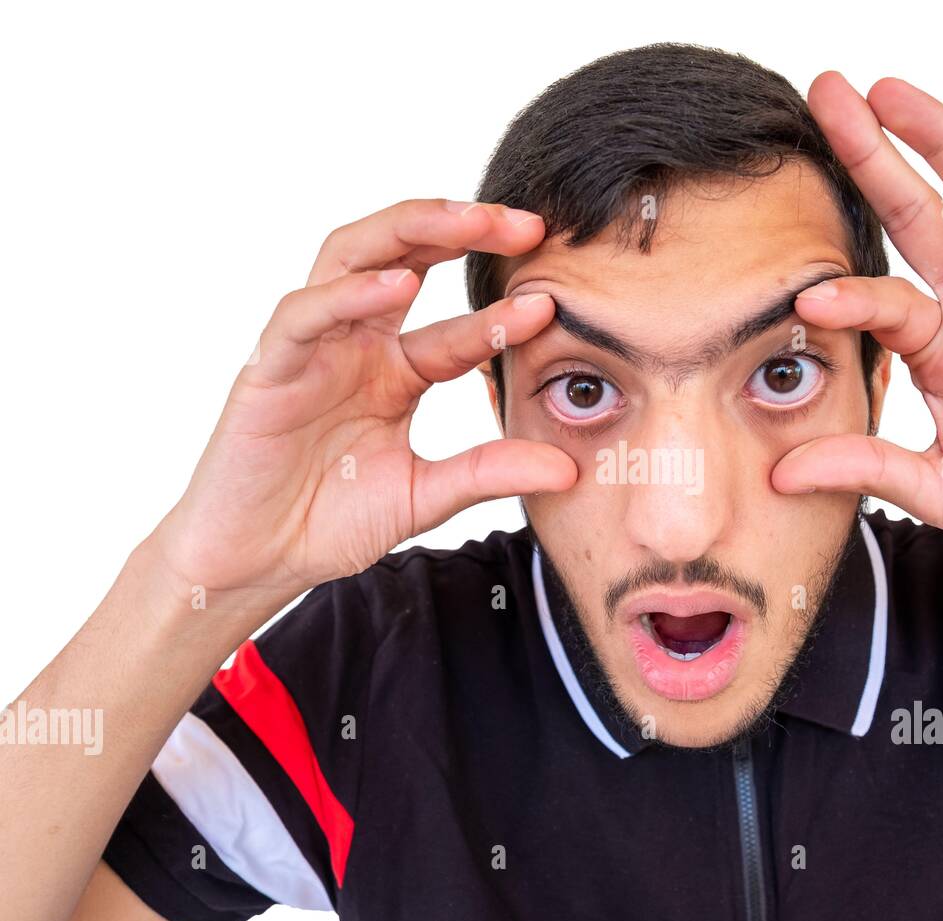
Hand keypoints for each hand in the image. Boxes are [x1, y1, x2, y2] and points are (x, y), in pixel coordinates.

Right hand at [150, 199, 575, 604]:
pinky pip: (305, 313)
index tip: (557, 299)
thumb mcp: (426, 496)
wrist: (257, 561)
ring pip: (353, 257)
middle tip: (526, 224)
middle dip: (464, 230)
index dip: (506, 311)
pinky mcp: (269, 366)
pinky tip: (397, 285)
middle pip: (408, 256)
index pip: (459, 326)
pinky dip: (350, 294)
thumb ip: (489, 474)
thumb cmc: (331, 521)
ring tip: (467, 222)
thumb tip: (570, 471)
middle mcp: (357, 344)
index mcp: (397, 370)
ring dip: (411, 232)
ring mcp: (313, 347)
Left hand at [772, 74, 942, 574]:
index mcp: (942, 347)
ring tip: (886, 91)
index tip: (803, 295)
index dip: (845, 293)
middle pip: (918, 215)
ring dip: (937, 140)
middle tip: (824, 96)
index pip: (882, 301)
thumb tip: (778, 475)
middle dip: (873, 156)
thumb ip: (868, 469)